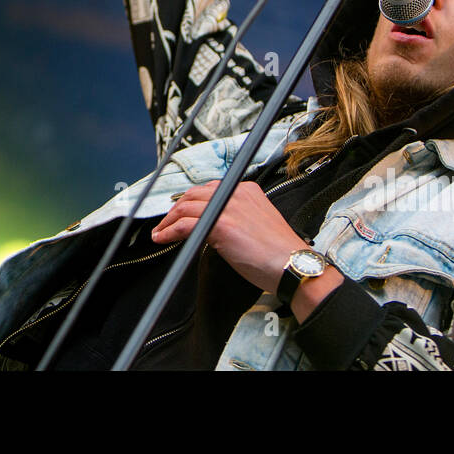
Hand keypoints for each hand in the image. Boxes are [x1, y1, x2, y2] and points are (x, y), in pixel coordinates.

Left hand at [151, 179, 309, 295]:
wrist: (292, 264)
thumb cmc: (279, 252)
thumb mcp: (258, 223)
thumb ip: (237, 217)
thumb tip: (215, 225)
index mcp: (247, 190)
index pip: (210, 189)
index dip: (191, 201)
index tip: (182, 212)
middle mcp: (236, 194)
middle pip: (194, 194)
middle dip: (176, 208)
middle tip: (166, 222)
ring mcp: (227, 208)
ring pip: (186, 207)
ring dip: (168, 220)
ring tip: (160, 232)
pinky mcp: (220, 225)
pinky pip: (185, 224)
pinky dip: (170, 231)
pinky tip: (164, 238)